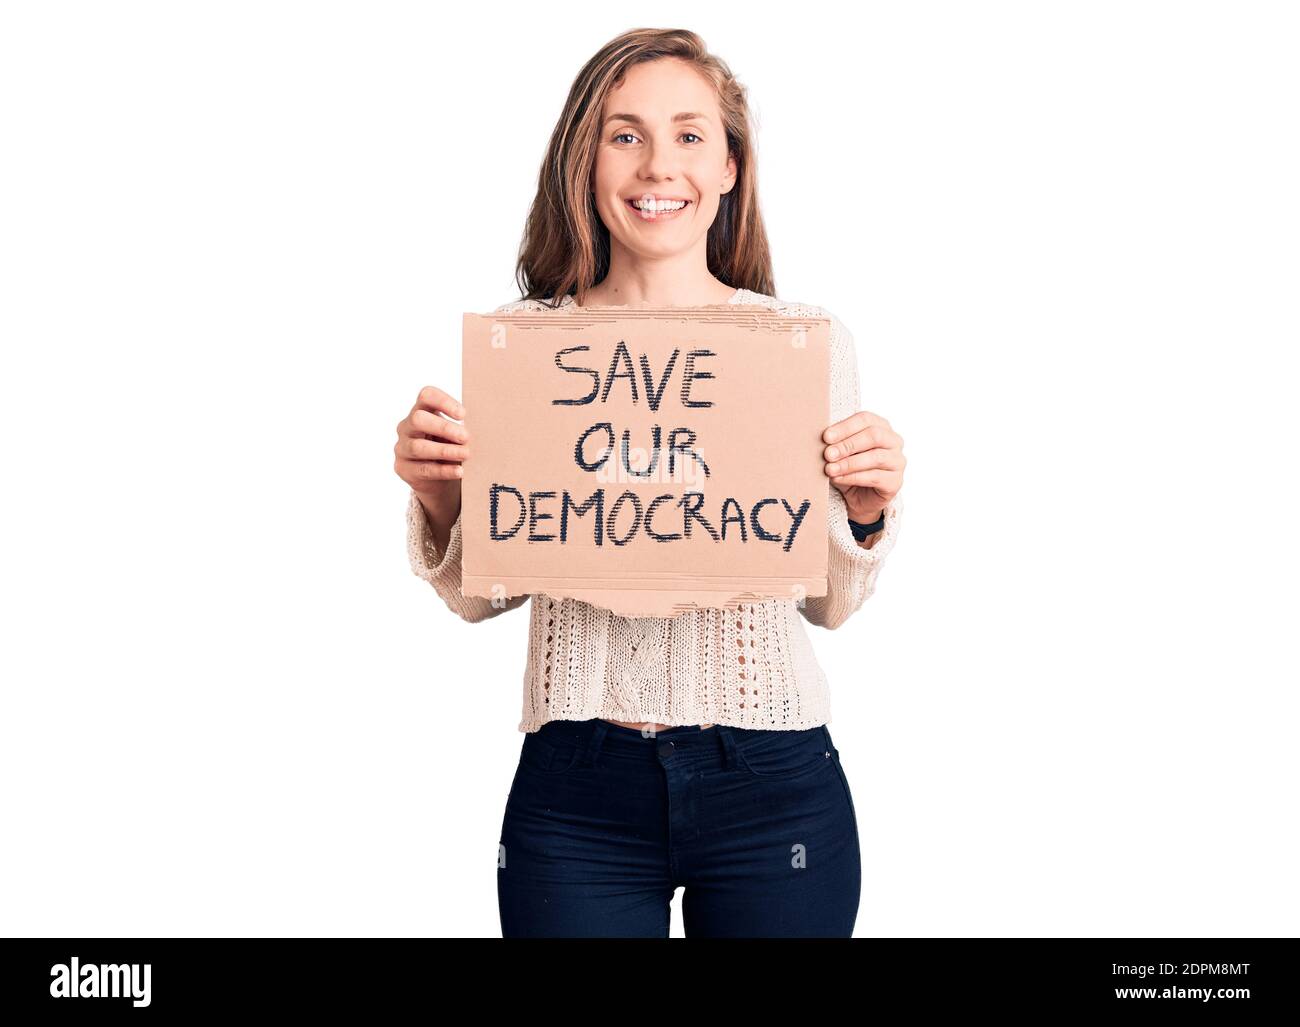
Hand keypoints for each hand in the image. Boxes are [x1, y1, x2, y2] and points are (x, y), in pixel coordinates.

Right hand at [394, 385, 469, 506]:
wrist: (439, 481)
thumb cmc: (450, 449)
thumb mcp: (455, 435)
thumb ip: (462, 428)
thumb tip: (486, 426)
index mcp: (421, 411)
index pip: (426, 396)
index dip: (444, 402)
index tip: (463, 414)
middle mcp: (407, 427)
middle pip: (418, 419)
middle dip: (444, 427)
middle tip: (466, 437)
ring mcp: (402, 448)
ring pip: (418, 447)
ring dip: (446, 450)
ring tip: (466, 454)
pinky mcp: (404, 469)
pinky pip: (423, 469)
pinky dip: (444, 470)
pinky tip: (459, 471)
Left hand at [822, 411, 904, 522]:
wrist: (859, 498)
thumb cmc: (850, 469)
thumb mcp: (841, 453)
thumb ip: (835, 443)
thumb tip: (822, 440)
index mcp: (880, 426)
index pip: (865, 419)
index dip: (845, 427)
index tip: (826, 437)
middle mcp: (893, 441)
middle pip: (874, 435)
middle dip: (848, 445)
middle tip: (828, 454)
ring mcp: (897, 461)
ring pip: (876, 457)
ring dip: (849, 463)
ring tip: (830, 469)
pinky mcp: (895, 481)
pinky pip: (875, 477)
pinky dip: (853, 477)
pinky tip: (838, 478)